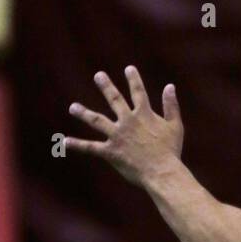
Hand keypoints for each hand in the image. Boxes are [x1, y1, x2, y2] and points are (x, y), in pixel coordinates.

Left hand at [65, 66, 183, 185]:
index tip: (129, 69)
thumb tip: (170, 86)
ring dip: (84, 113)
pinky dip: (78, 145)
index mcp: (144, 115)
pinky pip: (91, 147)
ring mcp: (117, 136)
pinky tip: (65, 141)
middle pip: (114, 100)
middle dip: (106, 86)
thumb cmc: (171, 151)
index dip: (134, 80)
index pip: (138, 92)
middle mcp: (127, 121)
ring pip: (96, 121)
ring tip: (73, 107)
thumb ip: (171, 106)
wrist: (162, 172)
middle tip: (99, 76)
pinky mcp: (110, 152)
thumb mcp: (175, 127)